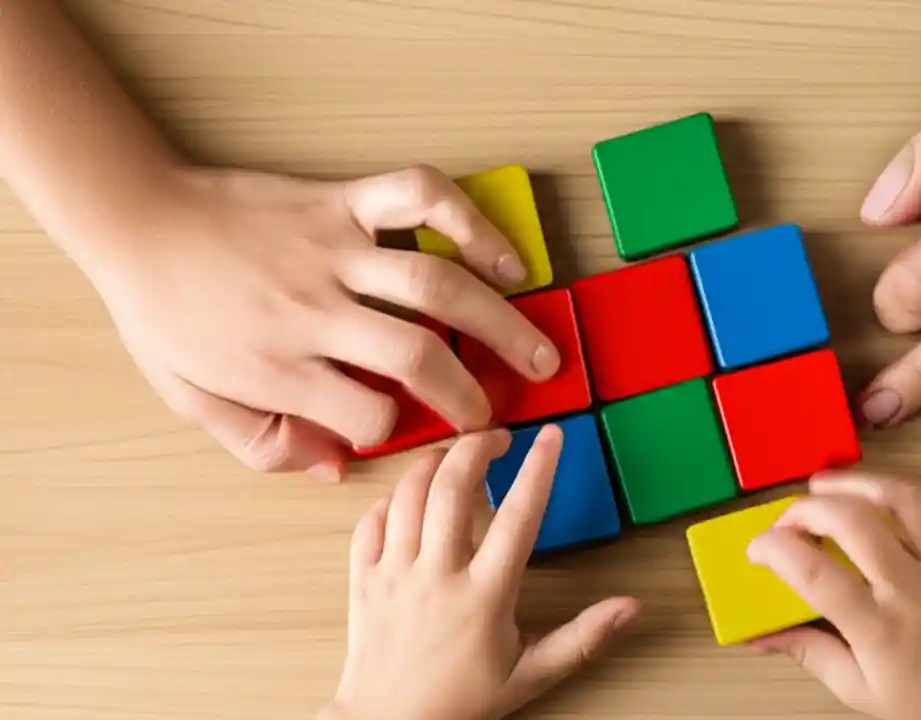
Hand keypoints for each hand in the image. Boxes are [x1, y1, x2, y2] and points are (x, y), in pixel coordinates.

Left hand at [85, 164, 561, 479]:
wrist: (136, 218)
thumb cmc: (165, 312)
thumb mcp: (191, 401)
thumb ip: (262, 445)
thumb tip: (334, 467)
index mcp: (276, 367)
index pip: (365, 418)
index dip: (397, 433)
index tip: (409, 429)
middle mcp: (313, 311)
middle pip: (416, 357)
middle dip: (472, 393)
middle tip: (504, 411)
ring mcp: (333, 249)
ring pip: (436, 283)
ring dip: (501, 321)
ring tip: (541, 351)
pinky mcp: (341, 201)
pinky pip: (419, 198)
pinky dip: (473, 223)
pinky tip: (505, 259)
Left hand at [323, 427, 641, 719]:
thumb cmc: (460, 702)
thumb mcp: (531, 674)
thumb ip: (583, 637)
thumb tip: (631, 608)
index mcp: (484, 595)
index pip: (518, 517)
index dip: (539, 469)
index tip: (551, 436)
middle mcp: (437, 575)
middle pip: (454, 488)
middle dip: (477, 448)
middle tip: (497, 438)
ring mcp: (395, 573)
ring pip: (409, 494)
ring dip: (434, 463)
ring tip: (456, 456)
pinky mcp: (363, 578)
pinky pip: (371, 521)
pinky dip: (391, 499)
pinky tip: (410, 498)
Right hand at [747, 474, 920, 719]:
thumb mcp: (859, 689)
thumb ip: (808, 652)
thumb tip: (760, 634)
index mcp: (879, 629)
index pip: (814, 574)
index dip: (775, 549)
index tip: (760, 547)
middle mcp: (914, 590)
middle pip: (852, 521)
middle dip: (809, 506)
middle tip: (792, 514)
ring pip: (904, 496)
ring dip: (860, 482)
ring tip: (833, 485)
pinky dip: (919, 486)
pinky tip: (893, 493)